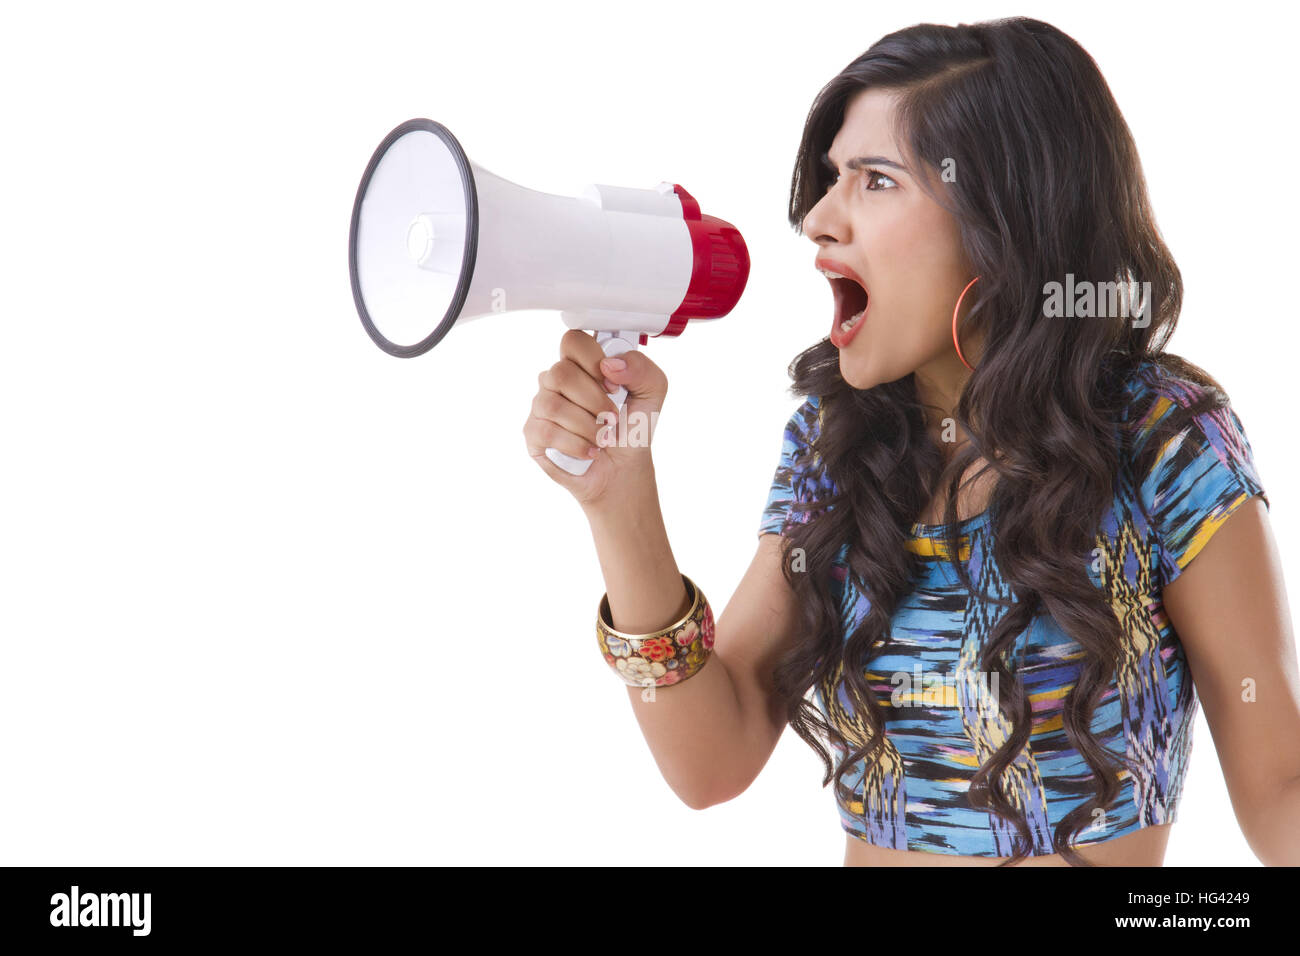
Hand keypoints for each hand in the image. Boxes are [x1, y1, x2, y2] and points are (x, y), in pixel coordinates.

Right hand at [523, 329, 667, 507]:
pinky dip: (577, 445)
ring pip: (553, 405)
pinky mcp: (533, 433)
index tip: (613, 385)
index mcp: (582, 363)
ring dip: (589, 427)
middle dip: (595, 401)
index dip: (592, 360)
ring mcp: (541, 405)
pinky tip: (591, 450)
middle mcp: (557, 380)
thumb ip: (641, 368)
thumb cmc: (632, 427)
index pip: (573, 341)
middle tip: (612, 418)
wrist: (623, 467)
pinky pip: (546, 432)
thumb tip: (610, 365)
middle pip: (561, 373)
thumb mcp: (652, 393)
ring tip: (604, 438)